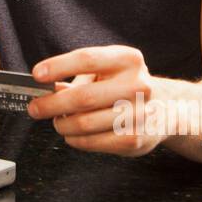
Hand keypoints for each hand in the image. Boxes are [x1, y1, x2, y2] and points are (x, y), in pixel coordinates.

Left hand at [26, 45, 166, 156]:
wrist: (166, 109)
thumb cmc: (124, 86)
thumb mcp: (107, 72)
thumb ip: (79, 78)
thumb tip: (48, 89)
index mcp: (128, 59)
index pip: (87, 59)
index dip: (59, 66)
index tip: (37, 75)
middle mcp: (138, 84)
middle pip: (84, 96)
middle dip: (52, 104)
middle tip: (35, 108)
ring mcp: (139, 113)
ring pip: (85, 123)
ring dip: (63, 124)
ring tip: (58, 121)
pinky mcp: (136, 139)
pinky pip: (93, 142)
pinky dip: (75, 139)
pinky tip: (72, 134)